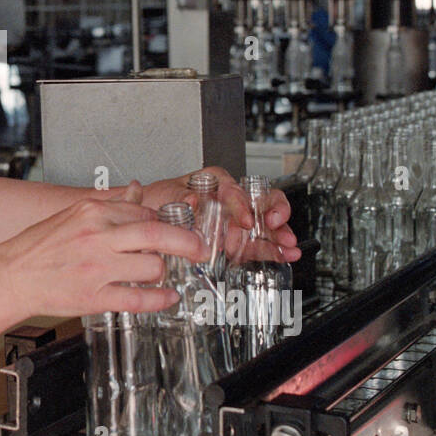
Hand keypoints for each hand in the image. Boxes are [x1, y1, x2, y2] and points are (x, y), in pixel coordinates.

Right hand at [0, 191, 205, 317]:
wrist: (10, 275)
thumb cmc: (39, 247)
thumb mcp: (75, 215)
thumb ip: (110, 206)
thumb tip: (137, 191)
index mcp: (93, 212)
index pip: (144, 213)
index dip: (166, 224)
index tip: (178, 231)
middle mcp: (97, 237)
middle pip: (157, 235)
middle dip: (187, 242)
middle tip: (201, 248)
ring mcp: (97, 268)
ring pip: (151, 267)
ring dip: (163, 272)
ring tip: (160, 274)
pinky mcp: (94, 297)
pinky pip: (138, 299)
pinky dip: (160, 300)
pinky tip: (167, 298)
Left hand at [139, 167, 300, 261]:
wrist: (146, 219)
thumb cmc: (156, 201)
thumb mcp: (165, 195)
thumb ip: (179, 197)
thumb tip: (192, 200)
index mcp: (214, 181)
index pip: (236, 190)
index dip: (243, 206)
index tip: (246, 220)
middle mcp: (229, 198)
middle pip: (261, 200)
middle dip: (274, 214)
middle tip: (277, 225)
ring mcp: (234, 219)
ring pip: (265, 223)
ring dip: (279, 235)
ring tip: (289, 246)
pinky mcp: (234, 239)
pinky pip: (256, 243)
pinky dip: (271, 249)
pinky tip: (284, 254)